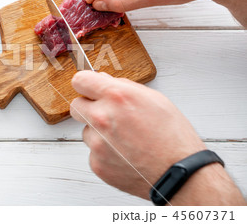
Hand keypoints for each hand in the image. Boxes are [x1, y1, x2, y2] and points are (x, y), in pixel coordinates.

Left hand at [70, 71, 244, 203]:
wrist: (180, 174)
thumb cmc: (173, 137)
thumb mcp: (155, 99)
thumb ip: (124, 87)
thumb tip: (105, 81)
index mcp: (117, 97)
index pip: (80, 80)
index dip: (86, 84)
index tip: (89, 88)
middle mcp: (102, 118)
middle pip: (75, 105)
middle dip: (88, 107)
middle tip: (106, 114)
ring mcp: (97, 143)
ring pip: (86, 130)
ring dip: (98, 132)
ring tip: (124, 139)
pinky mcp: (96, 163)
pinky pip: (92, 151)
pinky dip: (104, 152)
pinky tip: (125, 154)